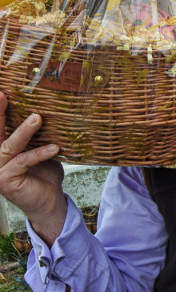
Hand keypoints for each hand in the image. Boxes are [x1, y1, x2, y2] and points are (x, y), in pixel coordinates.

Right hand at [0, 91, 66, 244]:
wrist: (49, 201)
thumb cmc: (45, 174)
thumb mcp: (42, 149)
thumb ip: (38, 135)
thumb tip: (50, 111)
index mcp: (2, 147)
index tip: (0, 90)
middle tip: (2, 94)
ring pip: (9, 145)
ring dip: (24, 131)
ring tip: (37, 118)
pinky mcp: (6, 180)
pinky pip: (23, 162)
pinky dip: (40, 153)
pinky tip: (54, 148)